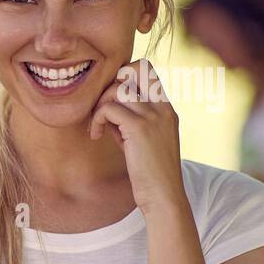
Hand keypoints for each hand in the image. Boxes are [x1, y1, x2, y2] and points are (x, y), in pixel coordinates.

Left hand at [89, 59, 184, 214]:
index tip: (111, 103)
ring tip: (98, 127)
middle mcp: (163, 107)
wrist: (163, 196)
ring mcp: (153, 116)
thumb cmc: (149, 172)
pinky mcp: (140, 128)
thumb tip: (106, 106)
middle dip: (112, 83)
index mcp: (167, 108)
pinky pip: (109, 108)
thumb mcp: (141, 140)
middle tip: (103, 109)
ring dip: (100, 105)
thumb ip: (129, 120)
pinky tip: (95, 135)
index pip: (147, 70)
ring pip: (118, 88)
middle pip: (135, 68)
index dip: (123, 78)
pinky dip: (97, 119)